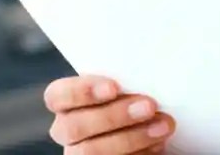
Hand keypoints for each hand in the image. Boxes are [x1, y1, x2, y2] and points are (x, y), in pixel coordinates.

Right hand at [44, 75, 176, 153]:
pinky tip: (159, 144)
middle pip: (74, 126)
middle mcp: (67, 130)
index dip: (81, 92)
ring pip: (91, 152)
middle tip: (149, 105)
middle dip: (114, 116)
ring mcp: (79, 153)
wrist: (144, 125)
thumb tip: (146, 74)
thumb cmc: (133, 99)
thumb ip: (124, 81)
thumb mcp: (125, 86)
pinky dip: (139, 154)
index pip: (57, 95)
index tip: (114, 87)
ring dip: (131, 138)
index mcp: (67, 103)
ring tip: (163, 126)